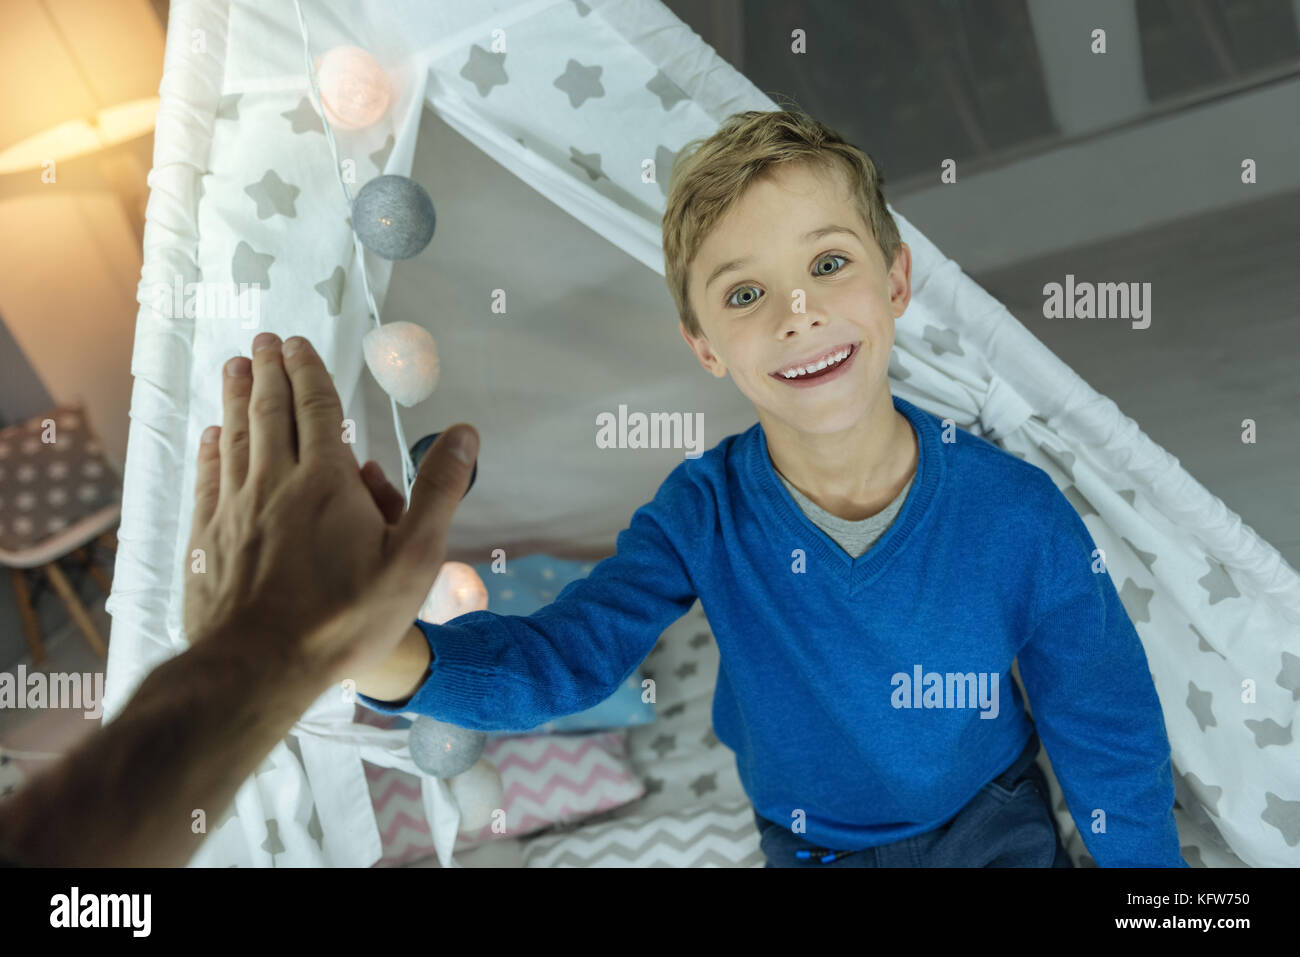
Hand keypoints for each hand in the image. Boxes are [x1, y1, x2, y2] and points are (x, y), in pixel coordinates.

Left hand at [183, 332, 477, 686]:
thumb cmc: (347, 615)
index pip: (316, 409)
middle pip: (268, 412)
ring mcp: (234, 509)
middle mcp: (274, 481)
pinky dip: (211, 449)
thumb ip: (439, 491)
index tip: (297, 343)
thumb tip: (464, 433)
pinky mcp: (207, 538)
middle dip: (267, 372)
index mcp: (325, 480)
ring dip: (233, 398)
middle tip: (263, 341)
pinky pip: (209, 477)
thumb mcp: (414, 558)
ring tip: (232, 367)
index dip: (308, 372)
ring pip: (233, 437)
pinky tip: (210, 436)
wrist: (261, 666)